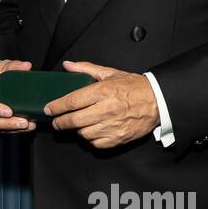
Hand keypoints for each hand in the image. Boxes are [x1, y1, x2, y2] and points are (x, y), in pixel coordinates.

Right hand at [0, 59, 36, 132]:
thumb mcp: (2, 65)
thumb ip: (14, 66)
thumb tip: (27, 66)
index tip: (9, 112)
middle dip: (7, 124)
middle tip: (23, 122)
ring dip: (13, 128)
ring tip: (28, 125)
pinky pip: (2, 128)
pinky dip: (15, 129)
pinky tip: (27, 126)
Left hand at [45, 60, 159, 148]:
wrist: (158, 101)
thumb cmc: (134, 87)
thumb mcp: (111, 73)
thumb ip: (87, 69)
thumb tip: (68, 65)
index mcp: (104, 91)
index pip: (73, 101)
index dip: (57, 106)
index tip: (49, 109)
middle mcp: (107, 109)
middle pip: (75, 120)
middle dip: (61, 122)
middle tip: (56, 122)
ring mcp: (113, 125)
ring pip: (84, 133)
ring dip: (77, 130)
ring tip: (77, 124)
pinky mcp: (119, 138)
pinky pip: (97, 143)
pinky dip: (91, 138)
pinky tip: (92, 131)